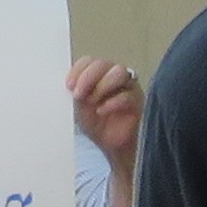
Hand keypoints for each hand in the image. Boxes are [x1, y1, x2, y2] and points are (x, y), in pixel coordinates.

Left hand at [69, 56, 140, 178]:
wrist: (111, 145)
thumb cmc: (97, 124)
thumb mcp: (80, 108)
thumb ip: (77, 94)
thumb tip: (70, 85)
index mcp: (98, 75)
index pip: (89, 61)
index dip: (78, 70)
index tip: (68, 85)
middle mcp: (114, 76)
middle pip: (103, 63)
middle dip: (88, 76)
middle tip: (79, 94)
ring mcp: (128, 87)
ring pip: (119, 72)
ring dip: (102, 85)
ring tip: (92, 102)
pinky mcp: (138, 101)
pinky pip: (128, 95)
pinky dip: (112, 102)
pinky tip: (102, 111)